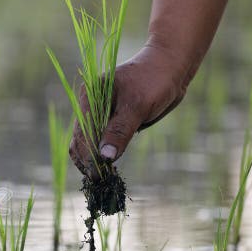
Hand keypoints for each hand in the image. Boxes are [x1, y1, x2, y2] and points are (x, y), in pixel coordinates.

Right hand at [69, 41, 192, 178]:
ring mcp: (99, 115)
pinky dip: (102, 155)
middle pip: (80, 140)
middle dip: (88, 161)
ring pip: (87, 143)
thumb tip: (104, 156)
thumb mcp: (138, 106)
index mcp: (90, 98)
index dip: (88, 156)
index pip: (83, 134)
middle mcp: (89, 107)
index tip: (98, 176)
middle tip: (101, 180)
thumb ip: (120, 130)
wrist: (171, 69)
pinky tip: (109, 167)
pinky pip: (100, 141)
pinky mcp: (109, 122)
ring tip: (104, 177)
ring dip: (93, 160)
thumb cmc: (155, 81)